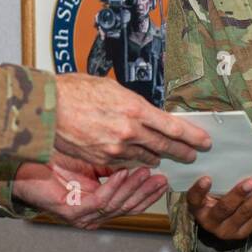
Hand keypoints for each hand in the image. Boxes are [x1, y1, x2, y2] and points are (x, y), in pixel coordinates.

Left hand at [13, 153, 166, 228]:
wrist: (22, 168)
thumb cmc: (52, 165)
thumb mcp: (90, 165)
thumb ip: (112, 169)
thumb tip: (139, 161)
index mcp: (97, 207)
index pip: (129, 204)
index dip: (147, 194)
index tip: (163, 180)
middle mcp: (91, 216)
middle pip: (127, 207)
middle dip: (146, 193)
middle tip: (163, 179)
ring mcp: (82, 217)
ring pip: (116, 205)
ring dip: (134, 188)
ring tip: (148, 173)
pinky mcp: (71, 212)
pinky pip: (99, 200)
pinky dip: (114, 186)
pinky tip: (124, 173)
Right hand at [54, 73, 208, 167]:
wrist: (47, 107)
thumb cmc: (74, 91)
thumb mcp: (111, 88)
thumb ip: (132, 103)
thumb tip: (145, 112)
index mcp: (135, 109)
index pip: (173, 127)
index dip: (193, 136)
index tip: (204, 141)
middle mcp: (130, 131)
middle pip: (165, 146)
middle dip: (182, 152)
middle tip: (193, 155)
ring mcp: (116, 148)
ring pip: (146, 157)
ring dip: (158, 157)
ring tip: (165, 156)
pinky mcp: (103, 159)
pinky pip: (126, 163)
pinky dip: (135, 161)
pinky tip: (139, 159)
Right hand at [186, 175, 251, 241]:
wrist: (218, 225)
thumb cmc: (212, 200)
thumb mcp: (207, 193)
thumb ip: (214, 182)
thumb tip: (230, 160)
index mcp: (197, 208)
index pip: (194, 199)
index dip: (199, 190)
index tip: (207, 178)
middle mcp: (210, 222)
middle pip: (224, 208)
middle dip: (238, 194)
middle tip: (251, 181)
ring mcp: (227, 230)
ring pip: (244, 213)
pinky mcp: (242, 234)